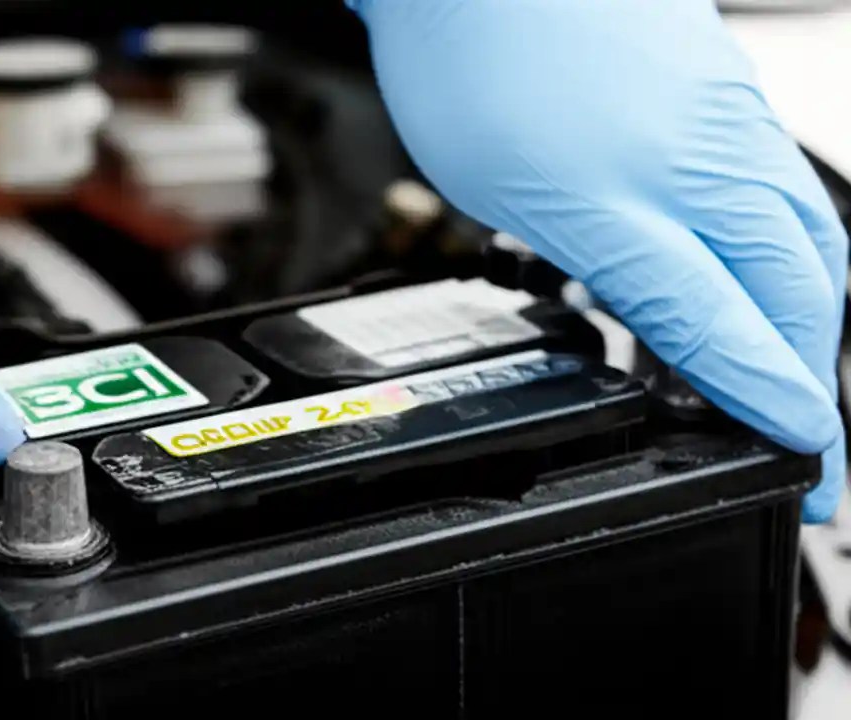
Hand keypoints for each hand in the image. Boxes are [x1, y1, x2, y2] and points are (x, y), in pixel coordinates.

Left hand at [350, 0, 848, 520]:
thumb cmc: (473, 63)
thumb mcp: (514, 199)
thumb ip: (605, 264)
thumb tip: (675, 327)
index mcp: (634, 199)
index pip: (724, 324)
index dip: (768, 400)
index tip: (801, 457)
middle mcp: (700, 160)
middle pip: (794, 288)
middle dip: (811, 380)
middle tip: (816, 450)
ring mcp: (725, 119)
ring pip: (803, 238)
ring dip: (814, 320)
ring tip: (798, 380)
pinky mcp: (729, 92)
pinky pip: (781, 189)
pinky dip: (791, 252)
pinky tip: (770, 276)